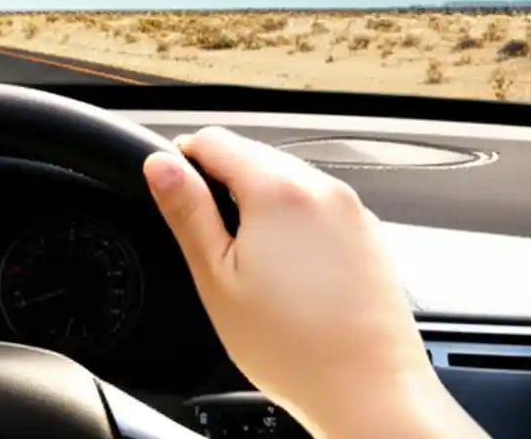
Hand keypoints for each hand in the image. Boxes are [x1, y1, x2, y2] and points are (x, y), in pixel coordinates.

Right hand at [144, 127, 483, 438]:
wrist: (370, 392)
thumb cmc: (294, 347)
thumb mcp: (216, 277)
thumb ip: (187, 212)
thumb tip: (160, 165)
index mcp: (278, 190)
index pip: (214, 140)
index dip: (182, 160)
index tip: (173, 192)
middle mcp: (321, 189)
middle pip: (252, 155)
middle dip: (222, 185)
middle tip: (208, 243)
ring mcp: (351, 210)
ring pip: (286, 181)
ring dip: (258, 204)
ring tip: (249, 265)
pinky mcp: (368, 234)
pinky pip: (317, 208)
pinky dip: (293, 225)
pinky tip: (287, 274)